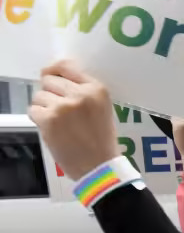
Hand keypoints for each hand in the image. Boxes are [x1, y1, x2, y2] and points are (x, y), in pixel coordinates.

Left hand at [30, 61, 120, 178]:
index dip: (54, 71)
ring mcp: (63, 106)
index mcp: (97, 89)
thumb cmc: (101, 139)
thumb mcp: (102, 108)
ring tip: (58, 122)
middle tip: (60, 109)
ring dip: (44, 107)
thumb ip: (82, 90)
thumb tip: (50, 75)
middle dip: (50, 93)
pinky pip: (33, 110)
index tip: (52, 78)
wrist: (99, 166)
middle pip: (49, 81)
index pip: (66, 66)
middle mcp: (80, 94)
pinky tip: (52, 129)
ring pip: (39, 96)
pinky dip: (39, 119)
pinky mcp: (49, 120)